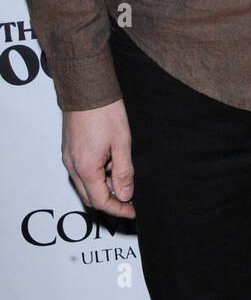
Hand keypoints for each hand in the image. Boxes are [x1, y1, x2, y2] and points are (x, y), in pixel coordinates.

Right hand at [62, 100, 136, 219]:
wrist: (86, 88)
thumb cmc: (105, 112)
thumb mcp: (122, 143)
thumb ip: (123, 172)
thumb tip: (124, 195)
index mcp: (86, 168)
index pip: (100, 201)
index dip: (117, 209)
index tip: (132, 211)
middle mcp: (73, 166)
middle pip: (90, 197)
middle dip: (110, 201)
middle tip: (129, 199)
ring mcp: (69, 158)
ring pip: (85, 185)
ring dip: (103, 188)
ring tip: (123, 178)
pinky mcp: (69, 150)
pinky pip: (81, 172)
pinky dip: (96, 176)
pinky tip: (111, 165)